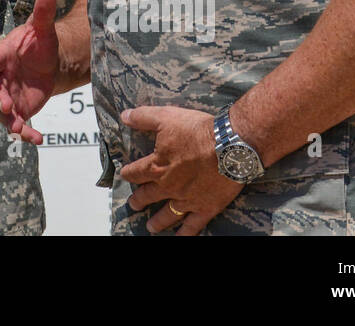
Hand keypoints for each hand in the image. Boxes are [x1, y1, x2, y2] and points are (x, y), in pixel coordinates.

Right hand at [0, 0, 58, 144]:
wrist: (49, 63)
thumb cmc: (40, 43)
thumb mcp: (43, 28)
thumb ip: (43, 13)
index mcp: (1, 55)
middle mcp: (0, 77)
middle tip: (6, 104)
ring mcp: (8, 95)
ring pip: (1, 111)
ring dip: (8, 120)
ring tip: (18, 128)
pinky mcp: (19, 110)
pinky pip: (18, 124)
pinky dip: (25, 133)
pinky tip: (37, 139)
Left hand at [119, 106, 243, 235]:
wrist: (230, 145)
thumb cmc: (198, 130)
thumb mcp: (166, 117)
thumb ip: (143, 117)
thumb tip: (124, 116)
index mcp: (156, 166)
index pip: (135, 173)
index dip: (128, 174)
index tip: (125, 176)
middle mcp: (169, 186)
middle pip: (148, 196)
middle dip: (139, 200)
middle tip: (134, 205)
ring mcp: (187, 199)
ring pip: (167, 215)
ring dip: (157, 222)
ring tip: (151, 227)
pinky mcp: (206, 207)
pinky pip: (193, 225)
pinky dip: (185, 233)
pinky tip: (179, 237)